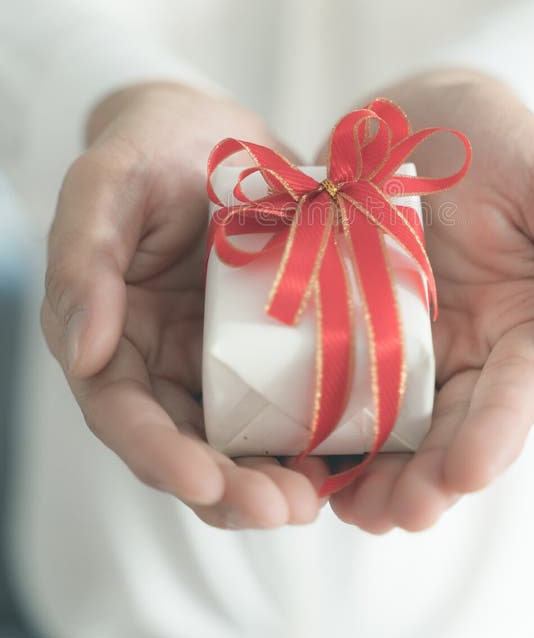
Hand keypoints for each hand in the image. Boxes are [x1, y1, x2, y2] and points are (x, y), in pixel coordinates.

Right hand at [41, 82, 323, 528]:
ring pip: (239, 439)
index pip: (123, 414)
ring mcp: (217, 358)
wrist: (210, 128)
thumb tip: (82, 350)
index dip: (160, 455)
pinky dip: (312, 433)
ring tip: (316, 498)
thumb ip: (83, 256)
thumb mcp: (106, 183)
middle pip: (187, 447)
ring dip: (273, 478)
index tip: (206, 483)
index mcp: (112, 334)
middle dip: (230, 490)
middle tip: (283, 509)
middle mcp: (163, 361)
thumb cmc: (148, 147)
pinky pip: (288, 399)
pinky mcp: (269, 344)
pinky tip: (347, 450)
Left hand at [297, 70, 533, 532]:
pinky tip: (299, 456)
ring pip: (397, 427)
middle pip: (454, 430)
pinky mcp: (353, 330)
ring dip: (375, 473)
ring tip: (346, 505)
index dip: (495, 437)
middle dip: (428, 478)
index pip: (518, 393)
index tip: (463, 472)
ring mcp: (408, 345)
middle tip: (393, 513)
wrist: (416, 112)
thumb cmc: (497, 139)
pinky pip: (340, 387)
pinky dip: (325, 428)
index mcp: (527, 325)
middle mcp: (470, 348)